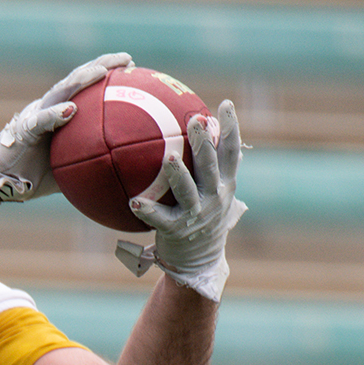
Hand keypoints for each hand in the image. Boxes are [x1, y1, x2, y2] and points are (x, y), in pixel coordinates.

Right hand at [0, 52, 132, 202]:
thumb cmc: (31, 176)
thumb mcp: (67, 168)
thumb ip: (88, 161)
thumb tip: (120, 169)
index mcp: (58, 113)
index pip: (86, 88)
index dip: (107, 74)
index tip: (133, 68)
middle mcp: (48, 108)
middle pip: (77, 80)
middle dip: (102, 65)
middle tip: (128, 60)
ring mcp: (34, 116)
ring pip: (60, 92)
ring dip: (81, 80)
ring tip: (101, 72)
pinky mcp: (22, 131)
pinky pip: (40, 121)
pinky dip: (54, 114)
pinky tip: (71, 109)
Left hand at [118, 99, 247, 301]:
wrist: (198, 261)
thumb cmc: (202, 219)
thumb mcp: (214, 194)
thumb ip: (212, 168)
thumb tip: (211, 137)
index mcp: (223, 184)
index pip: (230, 151)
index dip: (230, 127)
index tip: (226, 104)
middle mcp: (214, 197)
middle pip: (210, 165)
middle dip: (204, 142)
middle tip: (195, 120)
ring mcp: (197, 214)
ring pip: (188, 191)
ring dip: (178, 174)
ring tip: (168, 158)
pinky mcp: (177, 231)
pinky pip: (160, 218)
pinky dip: (147, 210)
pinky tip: (133, 202)